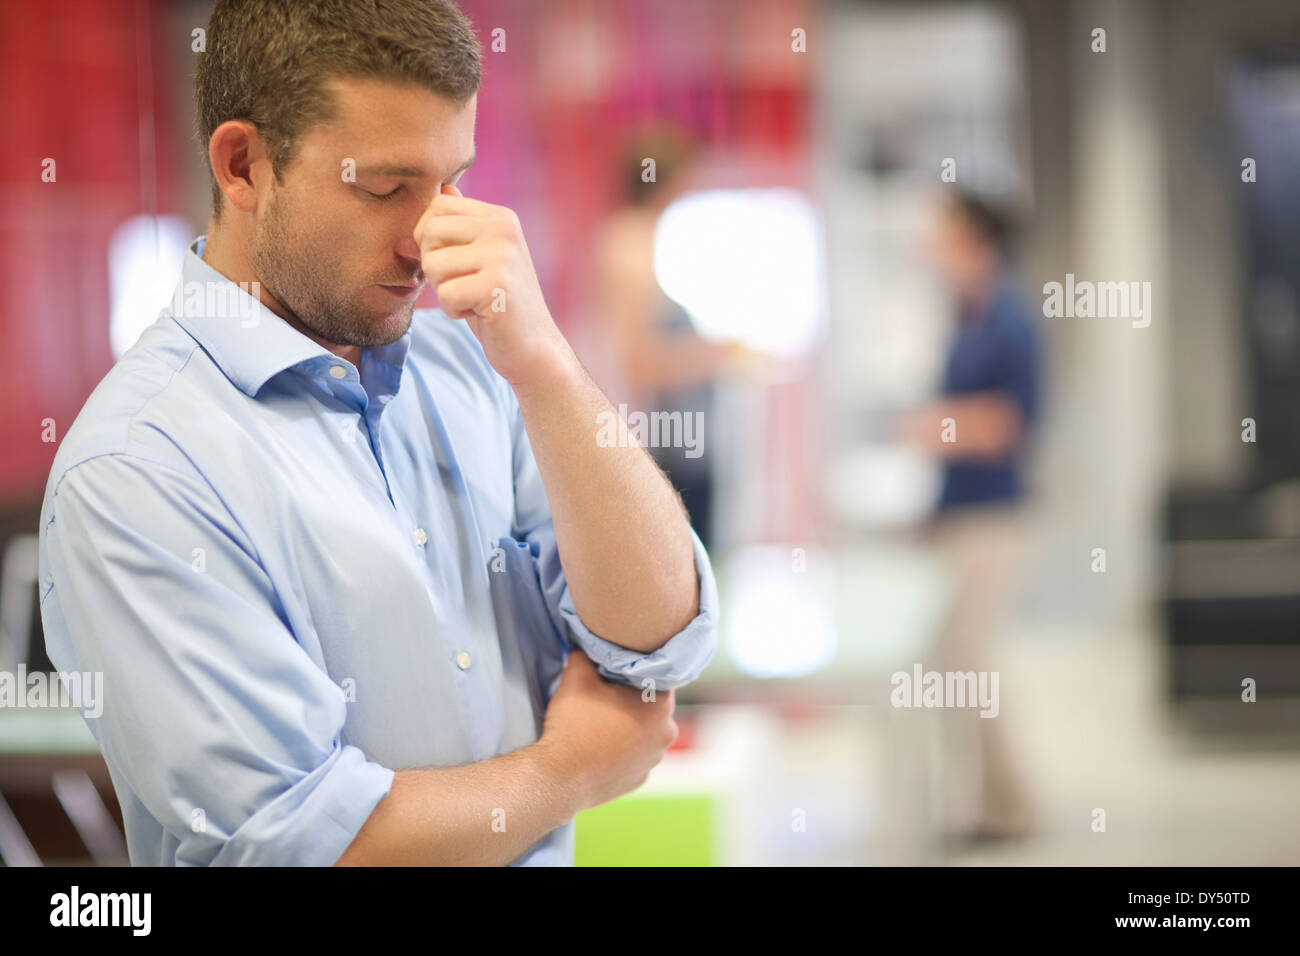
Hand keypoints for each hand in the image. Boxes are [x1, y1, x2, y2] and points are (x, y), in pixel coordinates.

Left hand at [414, 185, 571, 388]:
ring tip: (473, 299)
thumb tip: (443, 189)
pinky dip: (455, 311)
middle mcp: (504, 229)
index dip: (429, 237)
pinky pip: (445, 294)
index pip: (437, 205)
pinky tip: (480, 313)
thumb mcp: (481, 257)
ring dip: (444, 291)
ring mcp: (503, 255)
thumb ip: (463, 224)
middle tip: (464, 285)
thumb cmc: (498, 304)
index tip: (453, 264)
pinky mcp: (498, 285)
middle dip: (434, 266)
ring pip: (432, 264)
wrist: (533, 348)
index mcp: (500, 217)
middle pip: (429, 232)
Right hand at [537, 650, 677, 812]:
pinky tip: (600, 744)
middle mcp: (667, 733)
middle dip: (631, 696)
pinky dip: (622, 748)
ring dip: (628, 723)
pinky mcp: (639, 779)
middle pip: (651, 703)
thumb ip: (586, 653)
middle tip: (604, 692)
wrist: (559, 779)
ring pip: (644, 730)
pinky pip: (634, 755)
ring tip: (599, 720)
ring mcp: (654, 760)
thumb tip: (587, 645)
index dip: (634, 668)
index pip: (656, 675)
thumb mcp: (577, 676)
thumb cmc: (573, 724)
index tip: (614, 668)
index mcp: (661, 705)